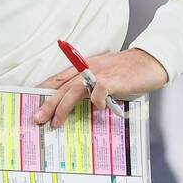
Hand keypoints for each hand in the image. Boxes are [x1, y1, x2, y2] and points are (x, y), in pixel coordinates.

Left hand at [33, 48, 168, 127]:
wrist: (150, 60)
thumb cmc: (128, 71)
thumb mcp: (105, 75)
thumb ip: (91, 87)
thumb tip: (81, 105)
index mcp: (84, 66)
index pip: (59, 78)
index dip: (45, 90)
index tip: (32, 103)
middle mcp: (88, 68)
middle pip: (62, 86)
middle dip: (48, 103)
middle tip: (37, 118)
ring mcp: (100, 73)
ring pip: (74, 89)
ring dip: (63, 106)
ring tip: (56, 122)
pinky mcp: (113, 79)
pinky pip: (100, 90)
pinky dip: (97, 100)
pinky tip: (98, 109)